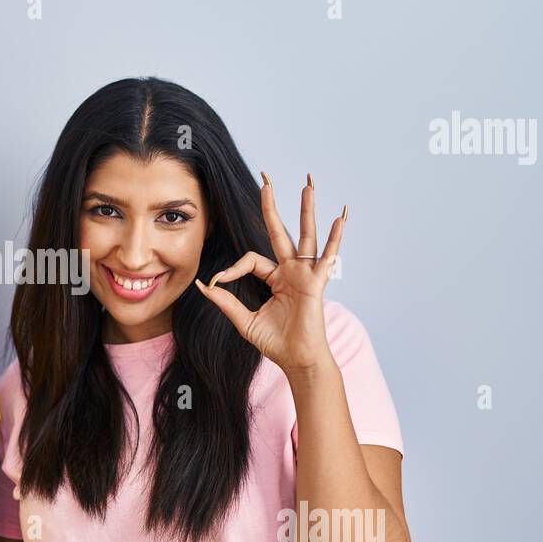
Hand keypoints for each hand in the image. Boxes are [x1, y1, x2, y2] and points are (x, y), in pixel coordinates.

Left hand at [195, 172, 345, 373]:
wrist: (296, 360)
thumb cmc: (275, 342)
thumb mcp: (243, 319)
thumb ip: (224, 300)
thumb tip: (202, 283)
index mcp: (274, 279)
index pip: (250, 259)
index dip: (232, 269)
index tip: (217, 281)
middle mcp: (290, 272)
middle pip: (280, 232)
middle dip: (272, 207)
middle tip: (266, 181)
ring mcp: (305, 275)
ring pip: (305, 236)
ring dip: (306, 210)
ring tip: (308, 185)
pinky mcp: (317, 283)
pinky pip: (327, 257)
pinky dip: (334, 238)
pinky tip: (340, 219)